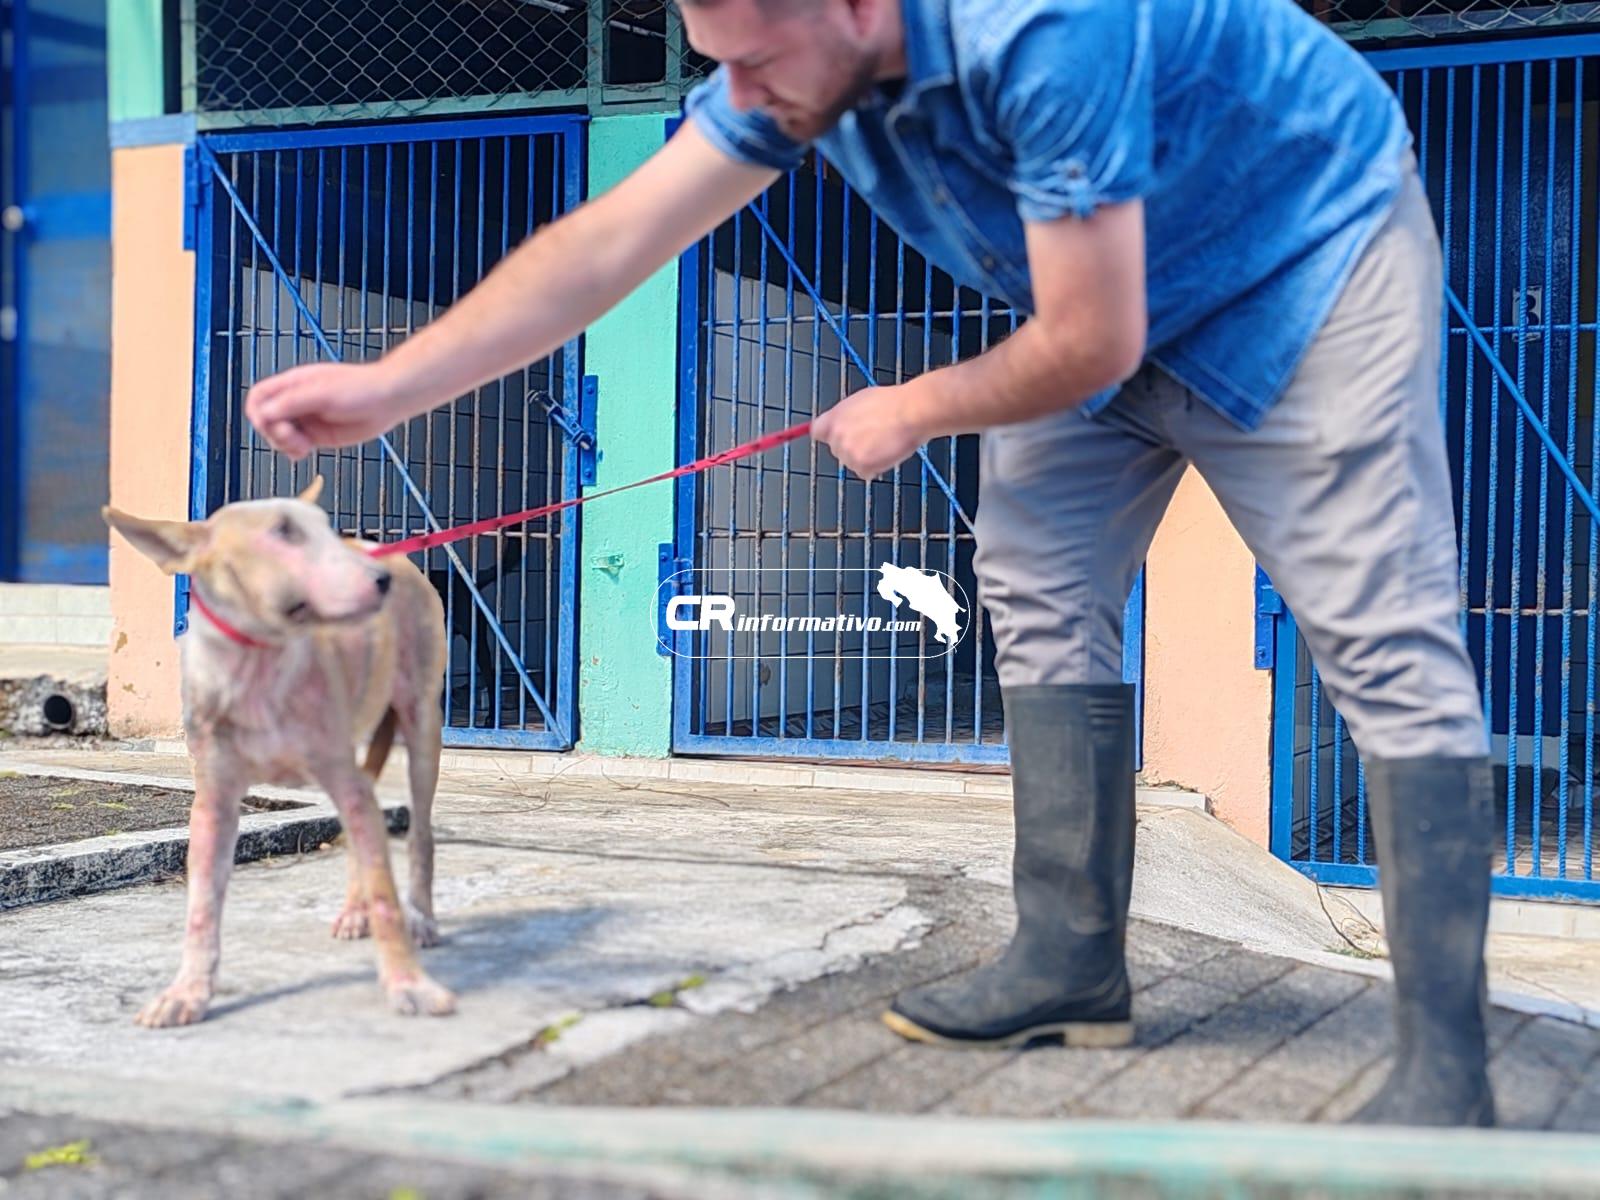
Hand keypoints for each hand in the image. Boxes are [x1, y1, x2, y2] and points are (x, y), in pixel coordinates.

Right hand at [245, 361, 406, 460]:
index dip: (257, 411)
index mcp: (293, 384)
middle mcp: (297, 402)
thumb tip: (263, 414)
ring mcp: (307, 419)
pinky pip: (295, 446)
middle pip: (265, 419)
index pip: (259, 396)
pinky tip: (305, 452)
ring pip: (278, 435)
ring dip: (284, 444)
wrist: (388, 400)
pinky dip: (294, 452)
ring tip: (303, 446)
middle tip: (292, 437)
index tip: (268, 424)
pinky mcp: (318, 436)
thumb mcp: (322, 393)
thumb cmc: (360, 389)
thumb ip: (291, 403)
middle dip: (273, 431)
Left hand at [811, 385, 929, 479]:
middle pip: (836, 450)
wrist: (910, 412)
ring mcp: (847, 452)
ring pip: (851, 463)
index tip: (834, 437)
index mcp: (833, 417)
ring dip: (864, 458)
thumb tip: (840, 421)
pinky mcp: (861, 465)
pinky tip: (886, 452)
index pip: (817, 432)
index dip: (829, 435)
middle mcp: (836, 435)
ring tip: (883, 442)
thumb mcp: (860, 400)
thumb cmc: (892, 403)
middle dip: (851, 447)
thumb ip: (844, 414)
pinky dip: (875, 467)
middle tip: (872, 437)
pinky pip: (865, 473)